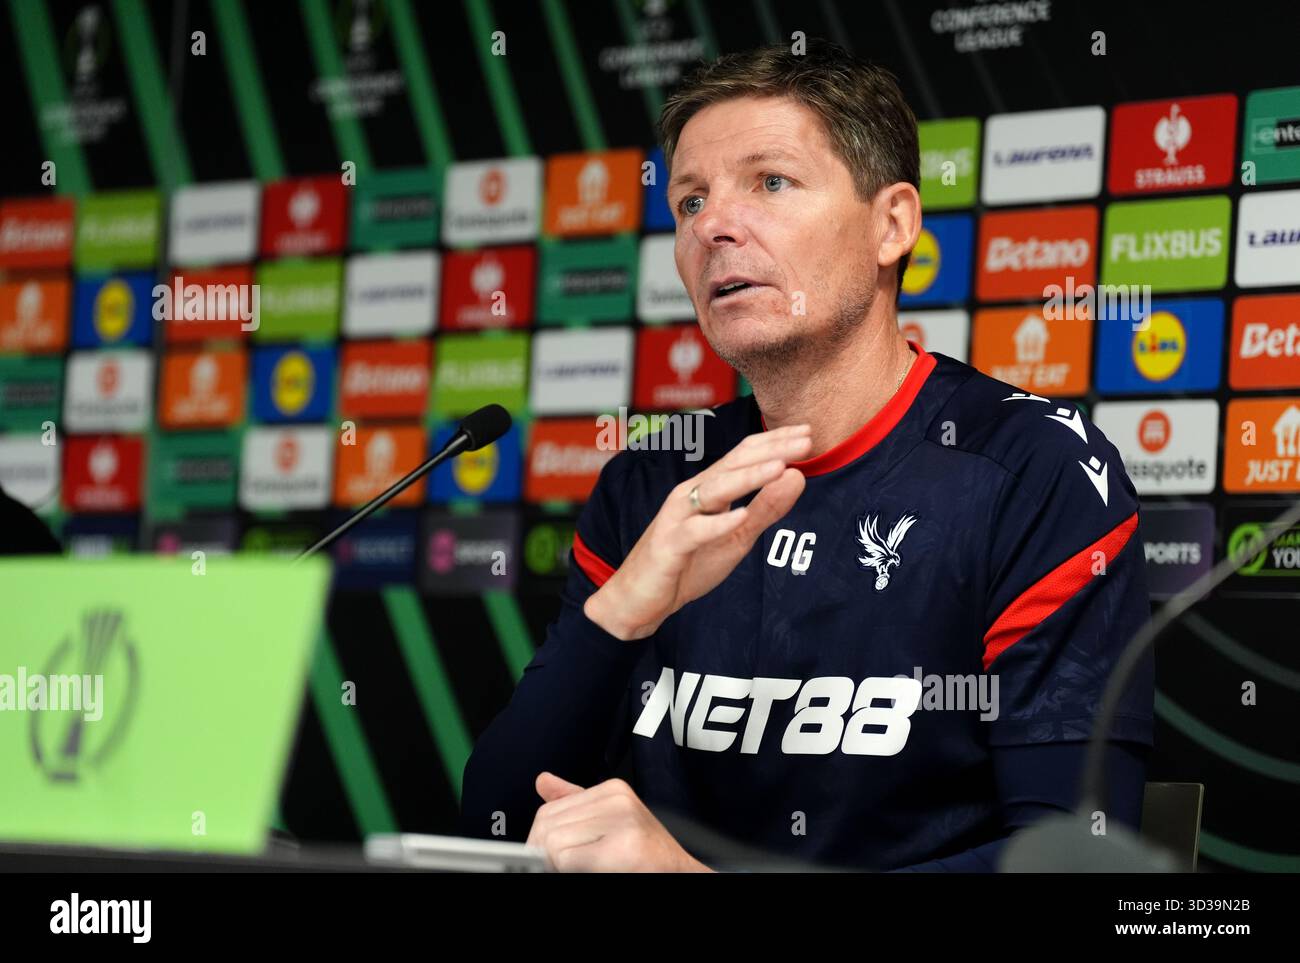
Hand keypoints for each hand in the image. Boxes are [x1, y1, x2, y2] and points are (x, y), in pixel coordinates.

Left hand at [526, 772, 712, 872]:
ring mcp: (623, 820)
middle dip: (549, 855)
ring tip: (590, 867)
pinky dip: (573, 870)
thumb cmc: (645, 858)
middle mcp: (618, 799)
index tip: (555, 858)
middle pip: (547, 828)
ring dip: (563, 865)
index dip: (544, 842)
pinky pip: (567, 859)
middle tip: (573, 865)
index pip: (548, 812)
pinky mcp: (625, 846)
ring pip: (553, 845)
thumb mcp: (608, 822)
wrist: (679, 874)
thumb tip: (542, 781)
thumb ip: (574, 802)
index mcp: (611, 790)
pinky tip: (598, 870)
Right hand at [584, 424, 809, 639]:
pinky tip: (740, 516)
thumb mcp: (737, 536)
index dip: (775, 443)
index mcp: (708, 489)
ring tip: (779, 468)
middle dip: (770, 452)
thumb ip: (766, 508)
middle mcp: (691, 494)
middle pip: (733, 465)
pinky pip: (694, 532)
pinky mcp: (669, 546)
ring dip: (748, 478)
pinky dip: (717, 524)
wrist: (640, 599)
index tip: (808, 432)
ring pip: (714, 490)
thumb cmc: (688, 563)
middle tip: (805, 441)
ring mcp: (678, 518)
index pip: (744, 456)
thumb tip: (797, 476)